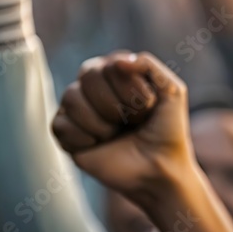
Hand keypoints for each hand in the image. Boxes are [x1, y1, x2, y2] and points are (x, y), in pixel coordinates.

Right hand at [51, 52, 195, 203]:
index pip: (111, 64)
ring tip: (115, 135)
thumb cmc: (167, 130)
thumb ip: (149, 65)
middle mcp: (96, 85)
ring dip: (101, 123)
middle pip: (88, 75)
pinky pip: (60, 124)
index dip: (130, 89)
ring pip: (71, 97)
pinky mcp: (67, 133)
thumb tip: (117, 61)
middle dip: (115, 105)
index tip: (147, 107)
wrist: (159, 170)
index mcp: (119, 71)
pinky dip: (83, 138)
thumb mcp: (172, 92)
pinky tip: (98, 145)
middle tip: (131, 122)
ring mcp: (79, 108)